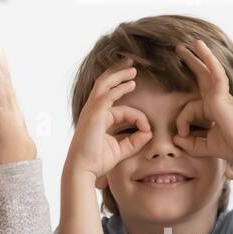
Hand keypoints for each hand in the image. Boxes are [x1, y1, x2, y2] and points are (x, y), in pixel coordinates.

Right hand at [66, 62, 152, 180]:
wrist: (83, 169)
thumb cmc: (97, 161)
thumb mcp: (121, 150)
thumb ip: (135, 141)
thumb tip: (149, 132)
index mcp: (99, 118)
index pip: (122, 109)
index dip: (138, 117)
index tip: (147, 129)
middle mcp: (94, 111)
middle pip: (105, 85)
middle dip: (118, 73)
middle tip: (131, 64)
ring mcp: (92, 110)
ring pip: (105, 85)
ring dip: (119, 74)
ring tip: (132, 68)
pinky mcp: (94, 113)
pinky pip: (107, 95)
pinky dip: (119, 88)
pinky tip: (131, 84)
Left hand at [172, 40, 232, 162]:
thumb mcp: (205, 146)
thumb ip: (190, 144)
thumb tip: (176, 138)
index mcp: (213, 108)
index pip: (190, 107)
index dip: (181, 122)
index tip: (182, 136)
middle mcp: (217, 99)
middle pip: (202, 76)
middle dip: (191, 62)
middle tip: (180, 49)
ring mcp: (221, 95)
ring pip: (207, 71)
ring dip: (198, 56)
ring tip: (188, 43)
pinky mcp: (223, 96)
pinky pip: (216, 74)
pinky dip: (210, 61)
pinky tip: (201, 47)